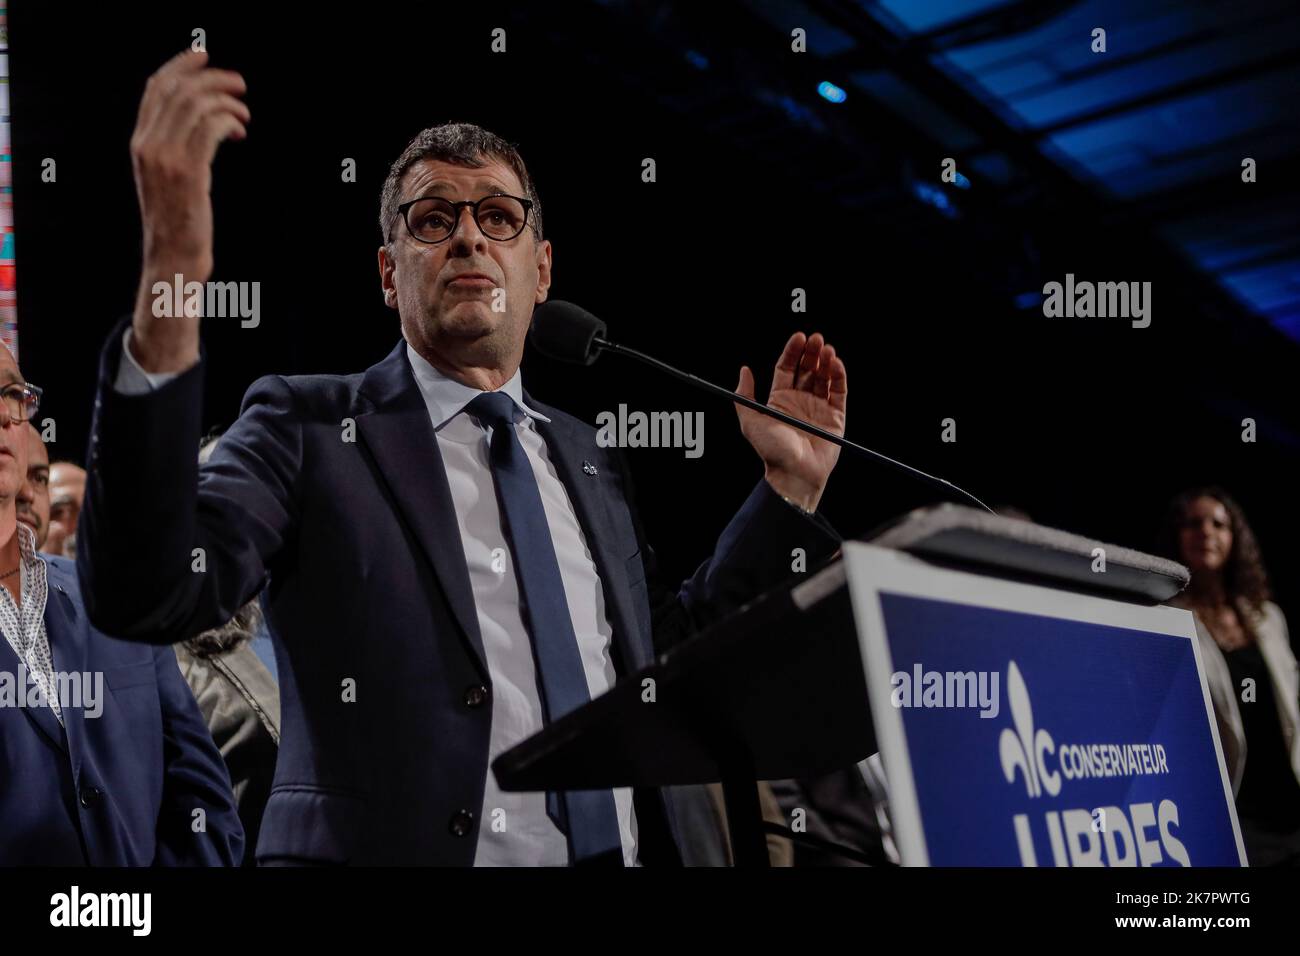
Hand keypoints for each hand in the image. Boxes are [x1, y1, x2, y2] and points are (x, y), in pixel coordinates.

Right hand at [129, 50, 248, 371]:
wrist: (173, 259)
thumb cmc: (179, 222)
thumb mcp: (169, 178)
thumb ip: (175, 147)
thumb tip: (202, 121)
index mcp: (139, 143)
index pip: (155, 88)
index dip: (181, 67)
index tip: (204, 56)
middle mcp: (147, 146)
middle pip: (178, 90)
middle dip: (211, 78)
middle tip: (239, 84)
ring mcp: (166, 159)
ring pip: (197, 106)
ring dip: (227, 102)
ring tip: (244, 114)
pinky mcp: (189, 173)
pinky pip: (211, 128)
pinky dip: (230, 121)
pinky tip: (241, 131)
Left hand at [735, 332, 845, 512]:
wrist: (794, 473)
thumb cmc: (771, 450)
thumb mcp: (750, 421)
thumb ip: (744, 396)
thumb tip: (744, 370)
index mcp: (780, 400)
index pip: (787, 368)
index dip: (792, 351)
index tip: (798, 337)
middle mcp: (800, 401)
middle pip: (807, 369)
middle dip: (811, 352)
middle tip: (815, 339)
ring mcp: (818, 407)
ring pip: (824, 377)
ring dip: (825, 360)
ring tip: (826, 349)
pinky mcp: (835, 416)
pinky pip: (839, 391)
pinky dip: (838, 376)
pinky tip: (835, 364)